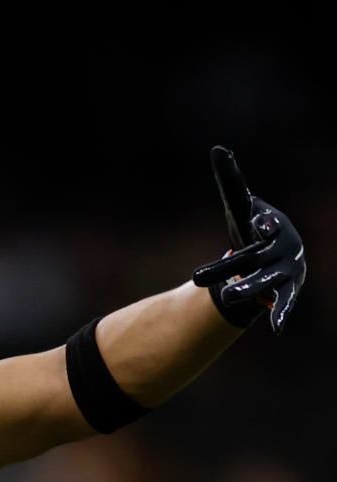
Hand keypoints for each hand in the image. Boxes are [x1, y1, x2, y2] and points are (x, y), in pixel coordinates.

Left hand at [192, 146, 305, 333]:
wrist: (279, 249)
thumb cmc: (255, 225)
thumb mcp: (241, 205)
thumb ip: (231, 181)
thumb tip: (218, 148)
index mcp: (268, 225)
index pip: (265, 223)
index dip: (264, 224)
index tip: (260, 224)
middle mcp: (280, 246)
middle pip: (250, 258)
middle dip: (230, 266)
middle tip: (198, 277)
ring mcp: (285, 268)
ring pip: (264, 281)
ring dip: (248, 289)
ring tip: (228, 296)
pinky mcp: (288, 288)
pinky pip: (286, 302)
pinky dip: (281, 314)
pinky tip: (276, 328)